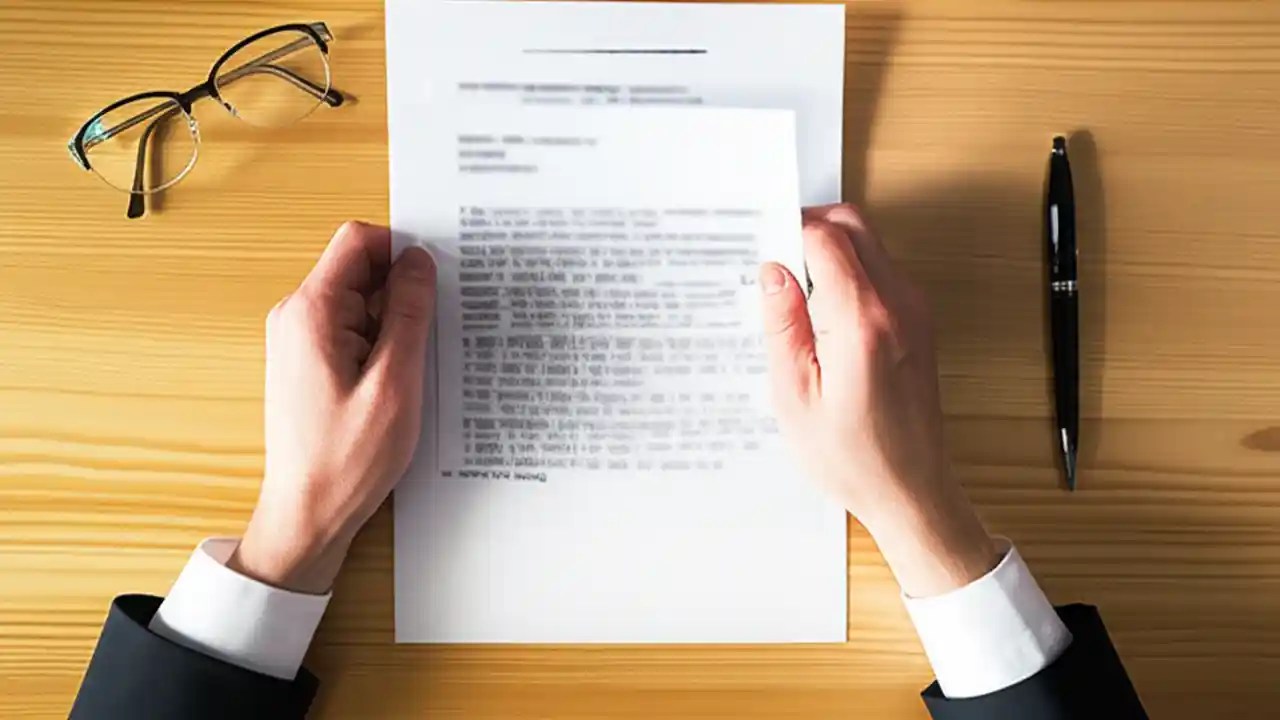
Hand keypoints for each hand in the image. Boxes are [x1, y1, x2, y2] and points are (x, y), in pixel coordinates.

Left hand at [228, 222, 436, 593]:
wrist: (307, 515)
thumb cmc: (347, 460)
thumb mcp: (394, 383)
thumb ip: (409, 314)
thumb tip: (420, 262)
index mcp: (311, 312)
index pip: (358, 241)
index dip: (402, 250)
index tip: (436, 280)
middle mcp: (296, 317)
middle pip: (360, 269)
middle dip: (402, 291)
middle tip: (431, 336)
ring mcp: (299, 340)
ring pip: (361, 301)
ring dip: (394, 322)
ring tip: (413, 370)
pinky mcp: (309, 362)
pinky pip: (353, 330)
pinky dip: (382, 343)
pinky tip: (399, 380)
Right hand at [759, 204, 996, 596]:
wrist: (911, 490)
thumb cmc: (852, 456)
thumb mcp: (795, 395)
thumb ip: (783, 324)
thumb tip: (772, 271)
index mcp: (864, 322)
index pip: (826, 239)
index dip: (787, 231)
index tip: (758, 246)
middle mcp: (899, 305)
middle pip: (853, 227)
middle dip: (809, 229)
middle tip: (772, 258)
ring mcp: (914, 311)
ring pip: (868, 245)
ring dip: (828, 252)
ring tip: (790, 293)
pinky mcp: (918, 322)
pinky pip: (879, 273)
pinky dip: (847, 274)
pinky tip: (817, 313)